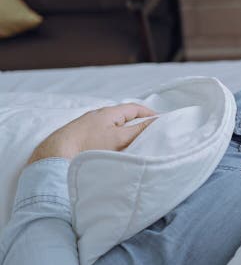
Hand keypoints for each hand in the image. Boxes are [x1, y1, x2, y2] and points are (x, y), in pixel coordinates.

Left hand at [28, 103, 157, 163]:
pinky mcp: (81, 137)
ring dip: (125, 132)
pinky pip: (103, 135)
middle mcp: (98, 116)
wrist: (54, 156)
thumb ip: (139, 130)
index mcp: (109, 112)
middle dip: (139, 123)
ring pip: (113, 126)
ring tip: (134, 144)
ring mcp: (88, 126)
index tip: (162, 122)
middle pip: (124, 116)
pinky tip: (113, 150)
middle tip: (151, 134)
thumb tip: (157, 122)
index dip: (150, 114)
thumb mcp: (119, 138)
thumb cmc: (88, 146)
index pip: (135, 108)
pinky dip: (113, 139)